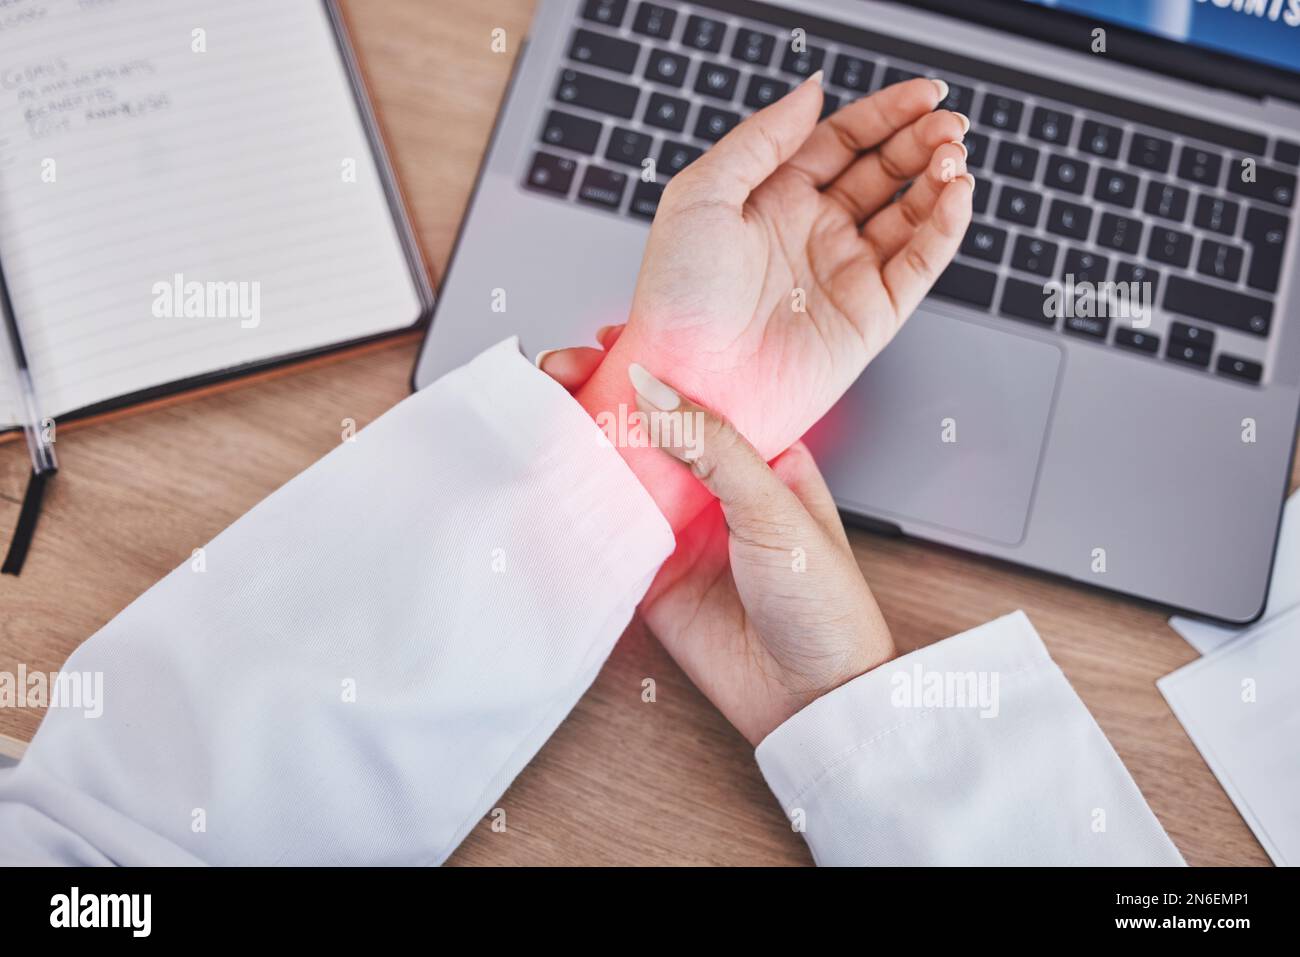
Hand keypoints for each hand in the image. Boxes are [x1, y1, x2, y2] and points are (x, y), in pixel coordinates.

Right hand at [543, 339, 893, 744]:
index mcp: (762, 455)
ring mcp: (680, 530)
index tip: (610, 335)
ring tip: (544, 412)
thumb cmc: (828, 606)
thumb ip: (713, 447)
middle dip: (605, 397)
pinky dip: (577, 513)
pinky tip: (550, 483)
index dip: (655, 363)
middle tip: (562, 371)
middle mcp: (716, 488)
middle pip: (650, 430)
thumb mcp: (776, 507)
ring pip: (622, 475)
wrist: (814, 699)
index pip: (698, 395)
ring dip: (584, 447)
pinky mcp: (651, 575)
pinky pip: (607, 535)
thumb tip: (655, 389)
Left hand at [573, 75, 972, 530]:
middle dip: (920, 142)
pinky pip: (919, 263)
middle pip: (883, 172)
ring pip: (909, 215)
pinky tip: (955, 193)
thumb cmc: (678, 300)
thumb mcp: (700, 195)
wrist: (687, 384)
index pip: (840, 142)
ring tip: (953, 153)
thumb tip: (813, 91)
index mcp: (771, 201)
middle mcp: (811, 234)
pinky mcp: (870, 316)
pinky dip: (944, 227)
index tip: (922, 93)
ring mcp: (843, 274)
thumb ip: (760, 138)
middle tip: (948, 122)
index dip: (884, 115)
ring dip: (939, 179)